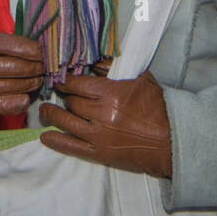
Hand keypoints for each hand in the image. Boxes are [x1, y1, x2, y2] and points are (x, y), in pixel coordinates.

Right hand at [0, 31, 45, 118]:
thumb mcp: (1, 45)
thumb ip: (18, 46)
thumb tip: (41, 52)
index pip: (5, 44)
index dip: (26, 49)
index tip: (40, 53)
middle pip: (7, 67)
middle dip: (30, 68)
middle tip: (41, 68)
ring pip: (5, 86)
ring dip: (27, 84)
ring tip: (37, 81)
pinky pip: (1, 106)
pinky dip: (17, 103)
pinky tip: (26, 97)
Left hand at [40, 64, 172, 177]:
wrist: (171, 141)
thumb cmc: (158, 107)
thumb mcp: (140, 79)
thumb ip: (115, 70)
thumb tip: (94, 61)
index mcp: (111, 94)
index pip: (77, 84)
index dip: (65, 81)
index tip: (59, 79)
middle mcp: (101, 114)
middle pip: (71, 102)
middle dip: (63, 97)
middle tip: (57, 94)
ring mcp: (98, 136)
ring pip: (66, 122)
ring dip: (52, 115)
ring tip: (45, 110)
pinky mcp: (99, 153)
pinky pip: (71, 147)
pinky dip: (56, 141)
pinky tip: (46, 136)